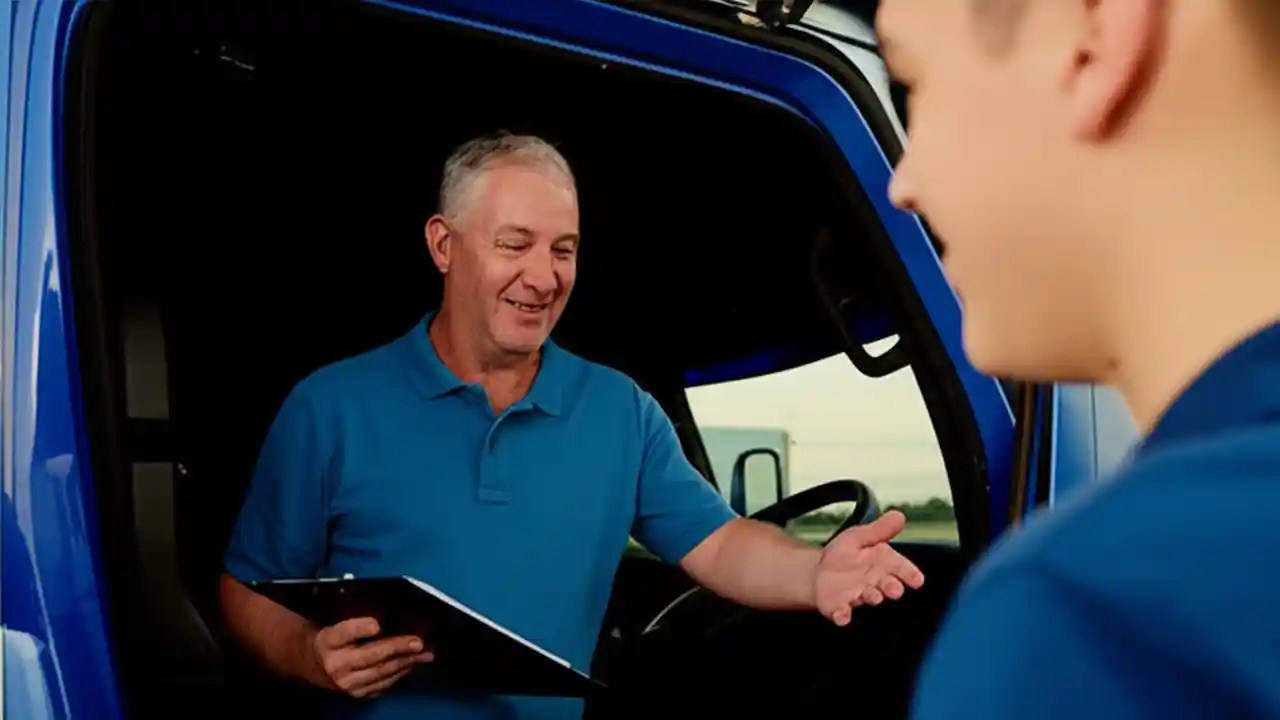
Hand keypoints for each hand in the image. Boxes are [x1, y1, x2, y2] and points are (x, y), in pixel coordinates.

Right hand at [309, 617, 433, 697]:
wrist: (314, 664)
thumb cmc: (333, 639)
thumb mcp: (338, 624)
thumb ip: (357, 623)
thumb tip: (388, 618)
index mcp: (329, 640)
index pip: (344, 632)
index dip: (360, 628)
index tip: (377, 624)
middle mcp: (336, 665)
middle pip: (370, 656)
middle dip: (396, 649)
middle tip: (418, 642)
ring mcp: (347, 683)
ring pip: (380, 673)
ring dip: (405, 662)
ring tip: (423, 654)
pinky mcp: (356, 693)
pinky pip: (382, 685)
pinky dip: (399, 674)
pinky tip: (411, 665)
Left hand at [813, 510, 924, 625]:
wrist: (818, 571)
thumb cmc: (846, 555)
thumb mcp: (859, 536)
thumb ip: (879, 530)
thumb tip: (899, 515)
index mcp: (883, 563)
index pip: (901, 567)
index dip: (910, 574)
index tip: (917, 580)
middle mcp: (875, 582)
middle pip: (888, 586)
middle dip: (892, 588)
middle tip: (896, 590)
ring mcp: (858, 596)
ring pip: (868, 598)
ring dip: (872, 597)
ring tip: (874, 596)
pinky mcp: (840, 607)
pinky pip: (843, 613)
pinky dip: (843, 616)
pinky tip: (842, 615)